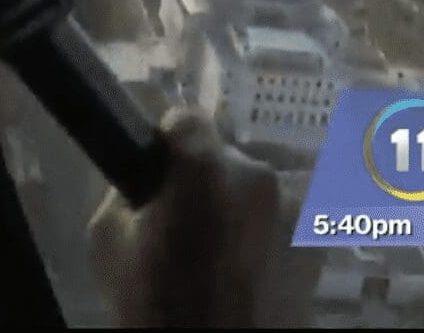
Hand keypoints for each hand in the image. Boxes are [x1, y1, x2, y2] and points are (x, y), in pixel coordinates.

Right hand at [87, 109, 289, 326]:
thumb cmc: (155, 304)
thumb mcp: (107, 241)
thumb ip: (129, 193)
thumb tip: (149, 182)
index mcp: (205, 168)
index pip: (185, 119)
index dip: (168, 144)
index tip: (160, 170)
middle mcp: (259, 175)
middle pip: (224, 161)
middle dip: (205, 186)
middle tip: (186, 229)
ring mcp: (295, 209)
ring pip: (254, 194)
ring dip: (238, 213)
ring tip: (220, 259)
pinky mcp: (317, 243)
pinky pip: (281, 224)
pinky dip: (265, 239)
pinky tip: (248, 273)